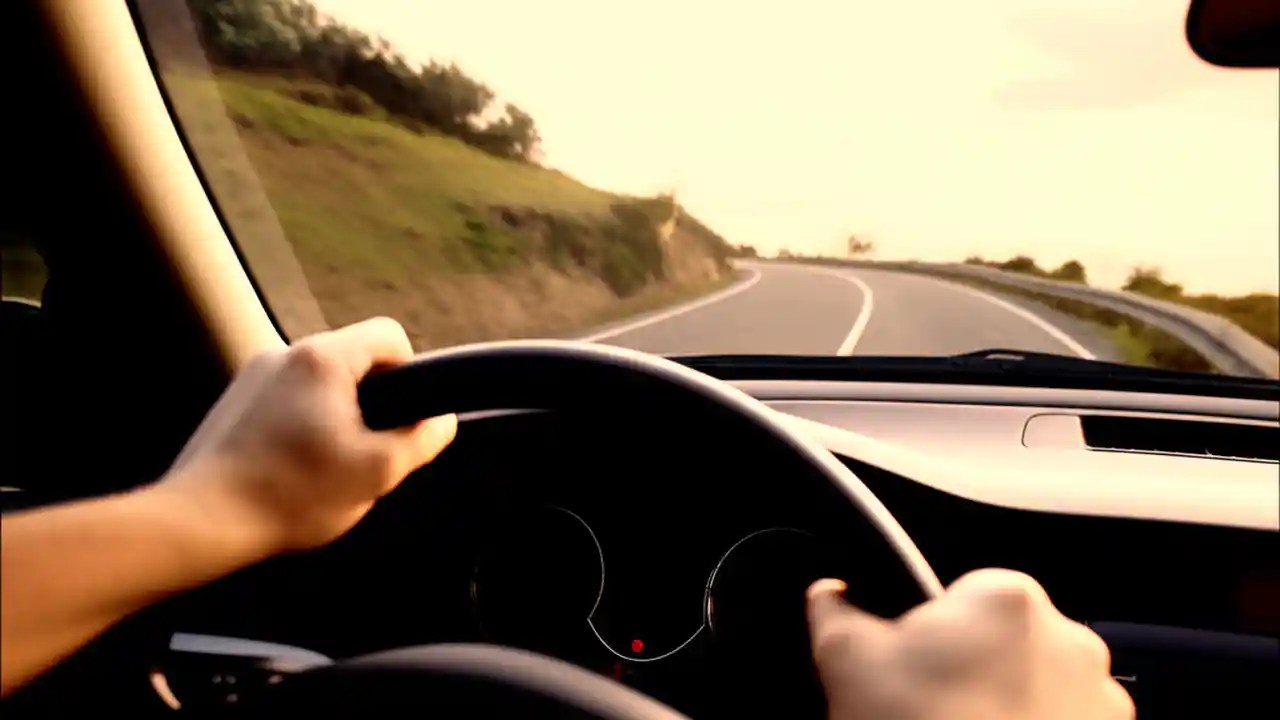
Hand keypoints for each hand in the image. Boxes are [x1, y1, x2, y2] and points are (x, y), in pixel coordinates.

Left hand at [163, 317, 456, 554]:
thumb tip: (441, 421)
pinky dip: (300, 425)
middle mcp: (286, 353)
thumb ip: (421, 440)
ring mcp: (252, 374)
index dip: (410, 373)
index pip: (389, 335)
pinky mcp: (233, 402)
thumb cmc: (293, 493)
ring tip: (326, 466)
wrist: (203, 520)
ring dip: (334, 415)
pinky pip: (286, 400)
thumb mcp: (377, 472)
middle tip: (367, 451)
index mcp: (324, 359)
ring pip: (319, 383)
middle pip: (354, 360)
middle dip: (370, 401)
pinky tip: (292, 470)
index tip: (401, 419)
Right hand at [807, 570, 1133, 719]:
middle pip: (1003, 639)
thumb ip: (833, 609)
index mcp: (1005, 597)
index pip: (960, 594)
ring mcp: (1101, 695)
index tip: (911, 669)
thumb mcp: (846, 662)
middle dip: (972, 667)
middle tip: (931, 708)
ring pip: (1038, 683)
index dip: (928, 633)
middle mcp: (1070, 637)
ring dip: (1008, 703)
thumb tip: (830, 594)